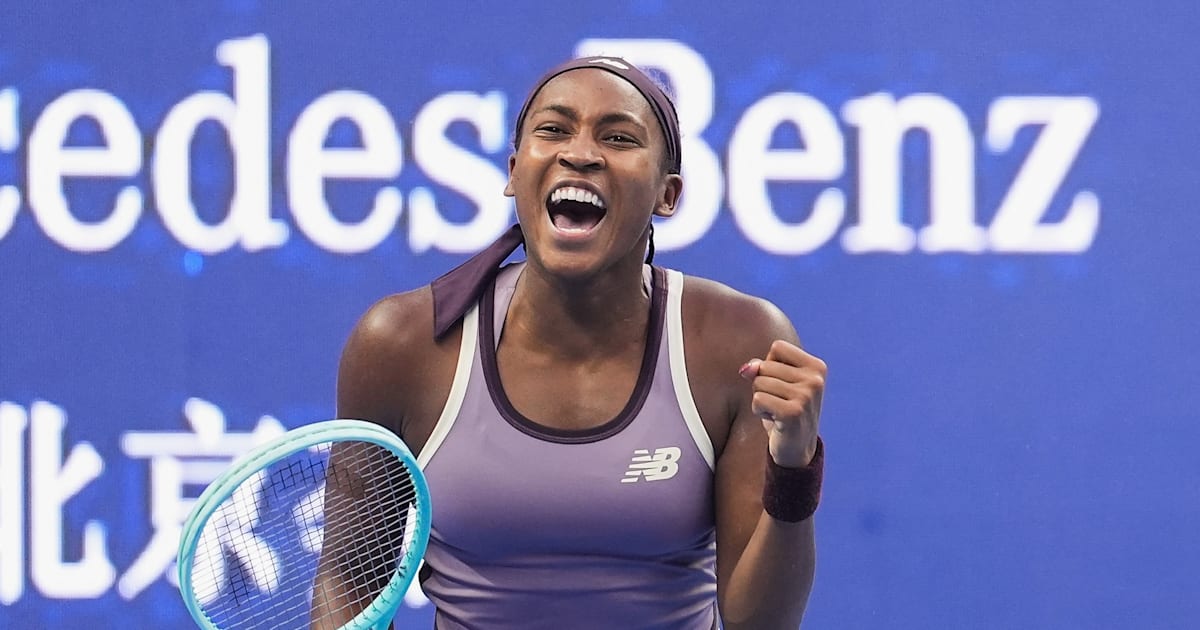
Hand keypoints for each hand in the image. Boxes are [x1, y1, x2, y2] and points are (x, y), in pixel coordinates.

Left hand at [739, 340, 825, 467]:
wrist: (797, 449)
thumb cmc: (784, 409)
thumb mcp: (776, 382)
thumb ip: (760, 368)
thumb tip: (747, 369)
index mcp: (816, 367)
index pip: (778, 347)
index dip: (770, 365)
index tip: (784, 385)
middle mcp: (815, 379)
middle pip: (765, 365)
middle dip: (763, 385)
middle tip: (780, 402)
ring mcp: (806, 396)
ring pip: (759, 382)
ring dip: (760, 399)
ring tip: (777, 411)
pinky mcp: (793, 413)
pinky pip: (757, 399)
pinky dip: (759, 410)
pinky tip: (774, 420)